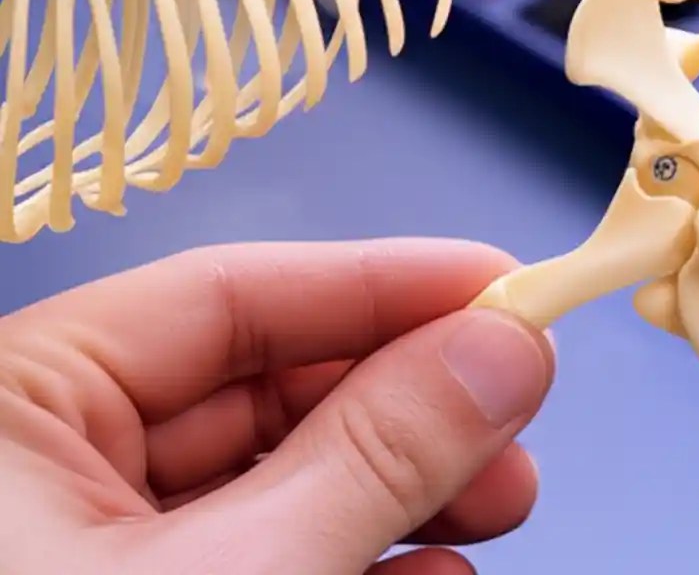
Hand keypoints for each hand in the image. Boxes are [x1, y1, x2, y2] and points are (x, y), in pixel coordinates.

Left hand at [0, 239, 554, 573]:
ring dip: (409, 486)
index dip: (383, 284)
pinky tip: (435, 572)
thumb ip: (375, 454)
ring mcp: (92, 546)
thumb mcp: (243, 573)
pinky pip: (265, 554)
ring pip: (283, 477)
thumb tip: (503, 348)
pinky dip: (364, 557)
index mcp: (13, 411)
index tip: (502, 286)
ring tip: (502, 501)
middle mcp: (45, 465)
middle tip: (516, 406)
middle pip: (269, 387)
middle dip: (415, 403)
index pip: (227, 295)